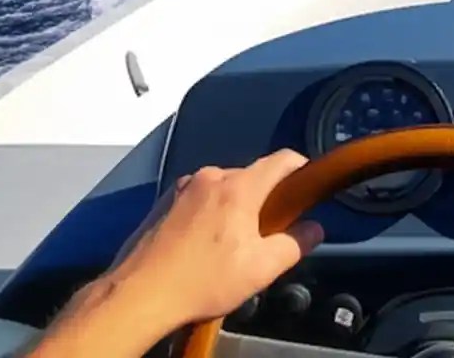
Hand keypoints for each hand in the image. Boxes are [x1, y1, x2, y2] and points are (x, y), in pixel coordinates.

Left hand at [107, 149, 324, 326]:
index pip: (281, 160)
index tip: (308, 185)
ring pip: (222, 188)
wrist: (139, 294)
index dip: (301, 168)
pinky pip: (197, 198)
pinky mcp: (162, 201)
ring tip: (229, 244)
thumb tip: (314, 229)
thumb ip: (295, 244)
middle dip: (264, 199)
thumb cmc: (204, 280)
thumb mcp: (262, 269)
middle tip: (266, 233)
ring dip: (233, 207)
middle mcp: (210, 177)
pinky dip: (208, 213)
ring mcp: (182, 187)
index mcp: (239, 187)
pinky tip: (202, 245)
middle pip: (251, 177)